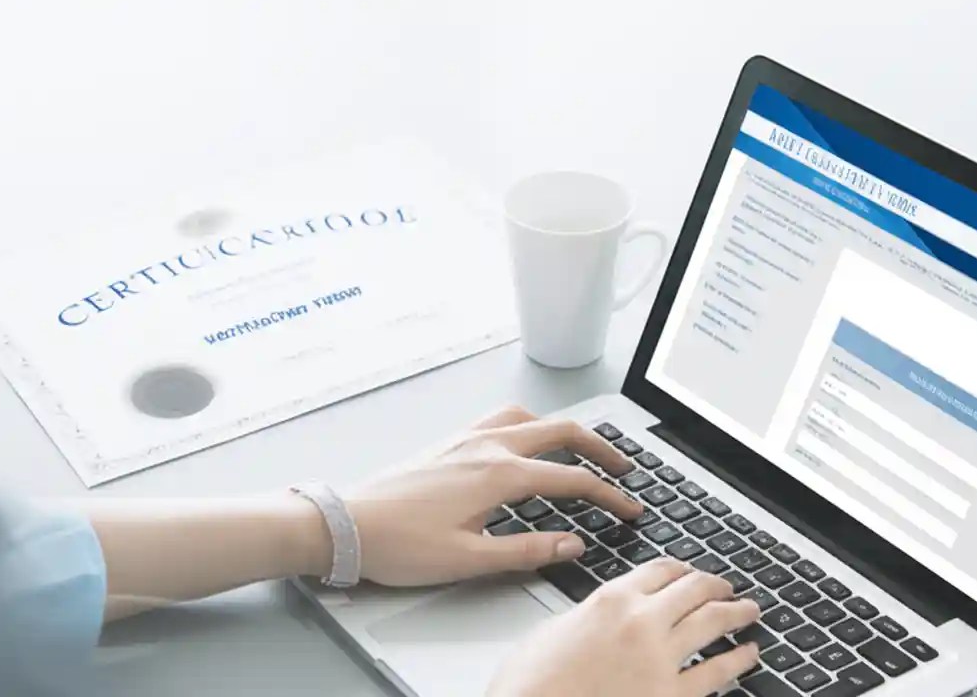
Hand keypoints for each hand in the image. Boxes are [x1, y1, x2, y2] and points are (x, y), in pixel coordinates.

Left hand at [343, 405, 643, 585]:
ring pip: (531, 418)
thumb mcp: (470, 560)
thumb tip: (573, 544)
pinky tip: (528, 443)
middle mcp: (486, 446)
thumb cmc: (399, 544)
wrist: (347, 526)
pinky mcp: (449, 442)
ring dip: (564, 430)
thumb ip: (528, 551)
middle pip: (560, 432)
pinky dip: (530, 425)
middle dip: (600, 447)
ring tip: (583, 449)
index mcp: (497, 474)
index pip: (571, 479)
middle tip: (624, 467)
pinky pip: (501, 419)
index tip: (629, 507)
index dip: (608, 494)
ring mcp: (466, 439)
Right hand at [487, 559, 760, 696]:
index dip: (683, 569)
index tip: (691, 573)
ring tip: (751, 612)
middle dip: (717, 586)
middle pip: (694, 590)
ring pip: (713, 623)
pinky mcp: (672, 696)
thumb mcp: (552, 631)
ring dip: (738, 614)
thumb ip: (587, 616)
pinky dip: (739, 659)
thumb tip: (601, 616)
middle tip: (730, 589)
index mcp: (610, 600)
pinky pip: (718, 672)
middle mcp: (641, 622)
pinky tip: (748, 654)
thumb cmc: (531, 684)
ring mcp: (661, 659)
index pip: (660, 570)